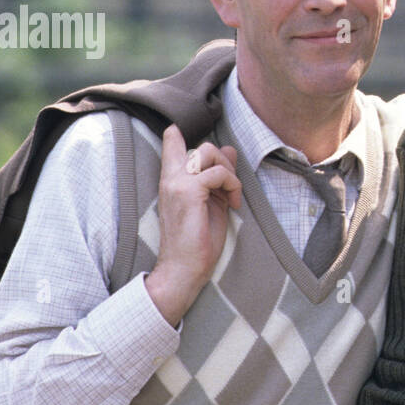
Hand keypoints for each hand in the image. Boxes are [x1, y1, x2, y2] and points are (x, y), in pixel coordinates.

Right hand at [145, 124, 240, 326]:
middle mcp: (171, 178)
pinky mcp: (189, 192)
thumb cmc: (197, 241)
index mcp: (171, 180)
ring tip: (232, 196)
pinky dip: (233, 185)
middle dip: (226, 162)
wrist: (184, 269)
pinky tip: (233, 203)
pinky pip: (219, 172)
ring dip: (230, 172)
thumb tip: (229, 149)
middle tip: (231, 188)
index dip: (180, 135)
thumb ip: (218, 176)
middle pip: (203, 146)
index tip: (191, 140)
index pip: (171, 143)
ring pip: (210, 152)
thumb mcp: (212, 201)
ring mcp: (177, 183)